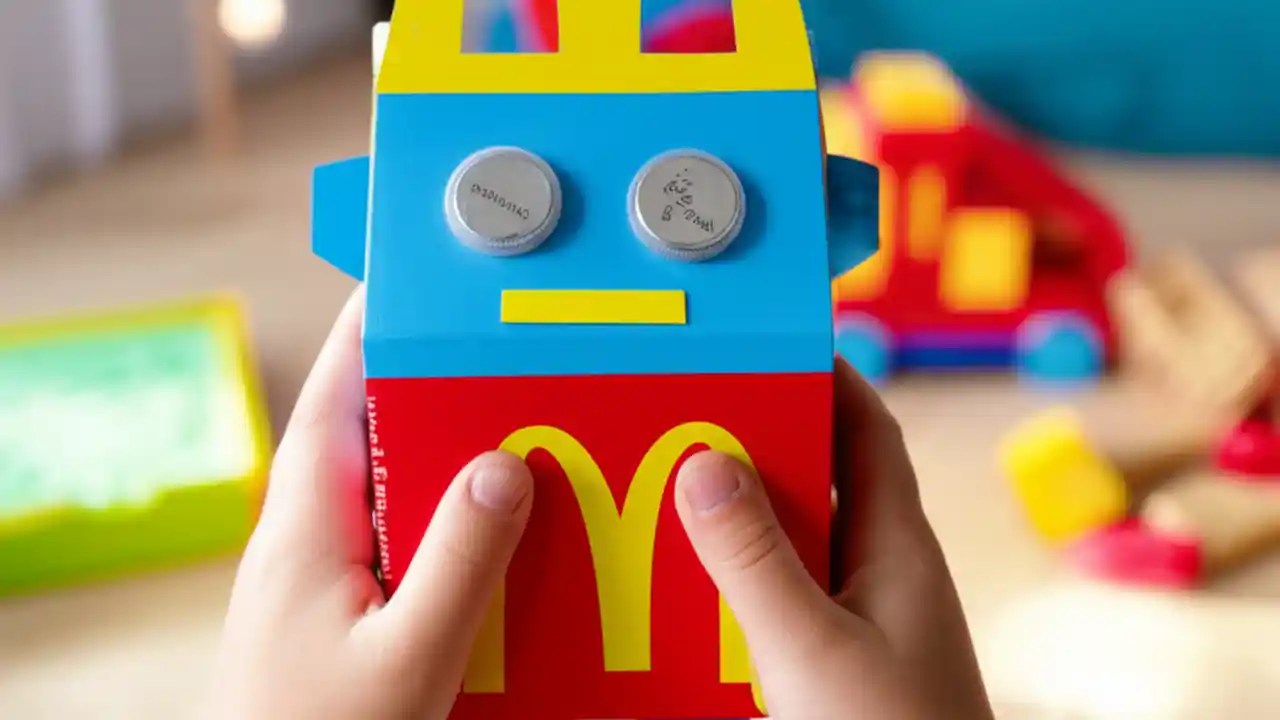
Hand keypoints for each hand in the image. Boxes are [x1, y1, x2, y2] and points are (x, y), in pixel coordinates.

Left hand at [208, 289, 533, 719]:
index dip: (368, 332)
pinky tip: (495, 536)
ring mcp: (321, 573)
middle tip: (497, 347)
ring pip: (388, 486)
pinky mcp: (340, 607)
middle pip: (367, 431)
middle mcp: (306, 536)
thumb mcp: (407, 656)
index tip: (412, 276)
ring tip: (515, 428)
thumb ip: (458, 562)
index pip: (333, 398)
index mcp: (305, 525)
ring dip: (442, 455)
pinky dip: (444, 518)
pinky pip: (400, 536)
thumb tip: (505, 468)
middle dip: (426, 385)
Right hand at [675, 359, 993, 719]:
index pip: (869, 433)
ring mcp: (866, 619)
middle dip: (764, 446)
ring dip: (745, 520)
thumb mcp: (810, 644)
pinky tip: (697, 590)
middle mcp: (885, 573)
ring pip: (799, 544)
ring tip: (675, 496)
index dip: (829, 378)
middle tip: (695, 414)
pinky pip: (785, 596)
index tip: (772, 341)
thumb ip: (755, 559)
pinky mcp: (842, 662)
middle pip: (825, 482)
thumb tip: (706, 464)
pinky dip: (742, 580)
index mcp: (898, 547)